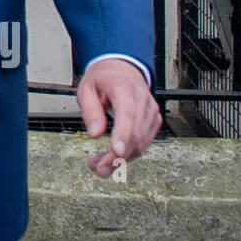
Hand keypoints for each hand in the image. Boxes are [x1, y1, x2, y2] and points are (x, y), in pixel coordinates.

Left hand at [77, 57, 162, 177]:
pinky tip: (112, 158)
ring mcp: (151, 111)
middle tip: (98, 170)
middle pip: (135, 134)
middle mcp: (142, 100)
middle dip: (117, 157)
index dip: (122, 135)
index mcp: (123, 87)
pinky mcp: (154, 121)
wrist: (123, 70)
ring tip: (99, 166)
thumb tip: (94, 134)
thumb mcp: (86, 89)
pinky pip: (143, 142)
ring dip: (120, 159)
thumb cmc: (103, 80)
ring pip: (140, 143)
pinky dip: (128, 154)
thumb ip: (90, 110)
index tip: (115, 152)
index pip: (127, 114)